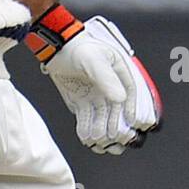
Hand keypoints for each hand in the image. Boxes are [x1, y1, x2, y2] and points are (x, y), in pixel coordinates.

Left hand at [41, 14, 161, 155]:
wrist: (55, 49)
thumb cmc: (77, 47)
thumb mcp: (94, 59)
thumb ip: (106, 78)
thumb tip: (120, 98)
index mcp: (119, 74)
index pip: (130, 95)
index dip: (132, 109)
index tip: (132, 123)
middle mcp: (110, 88)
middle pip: (117, 112)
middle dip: (117, 126)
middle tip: (115, 138)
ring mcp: (96, 97)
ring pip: (103, 120)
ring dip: (102, 132)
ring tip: (99, 140)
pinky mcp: (82, 104)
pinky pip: (87, 121)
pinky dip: (87, 130)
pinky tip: (86, 138)